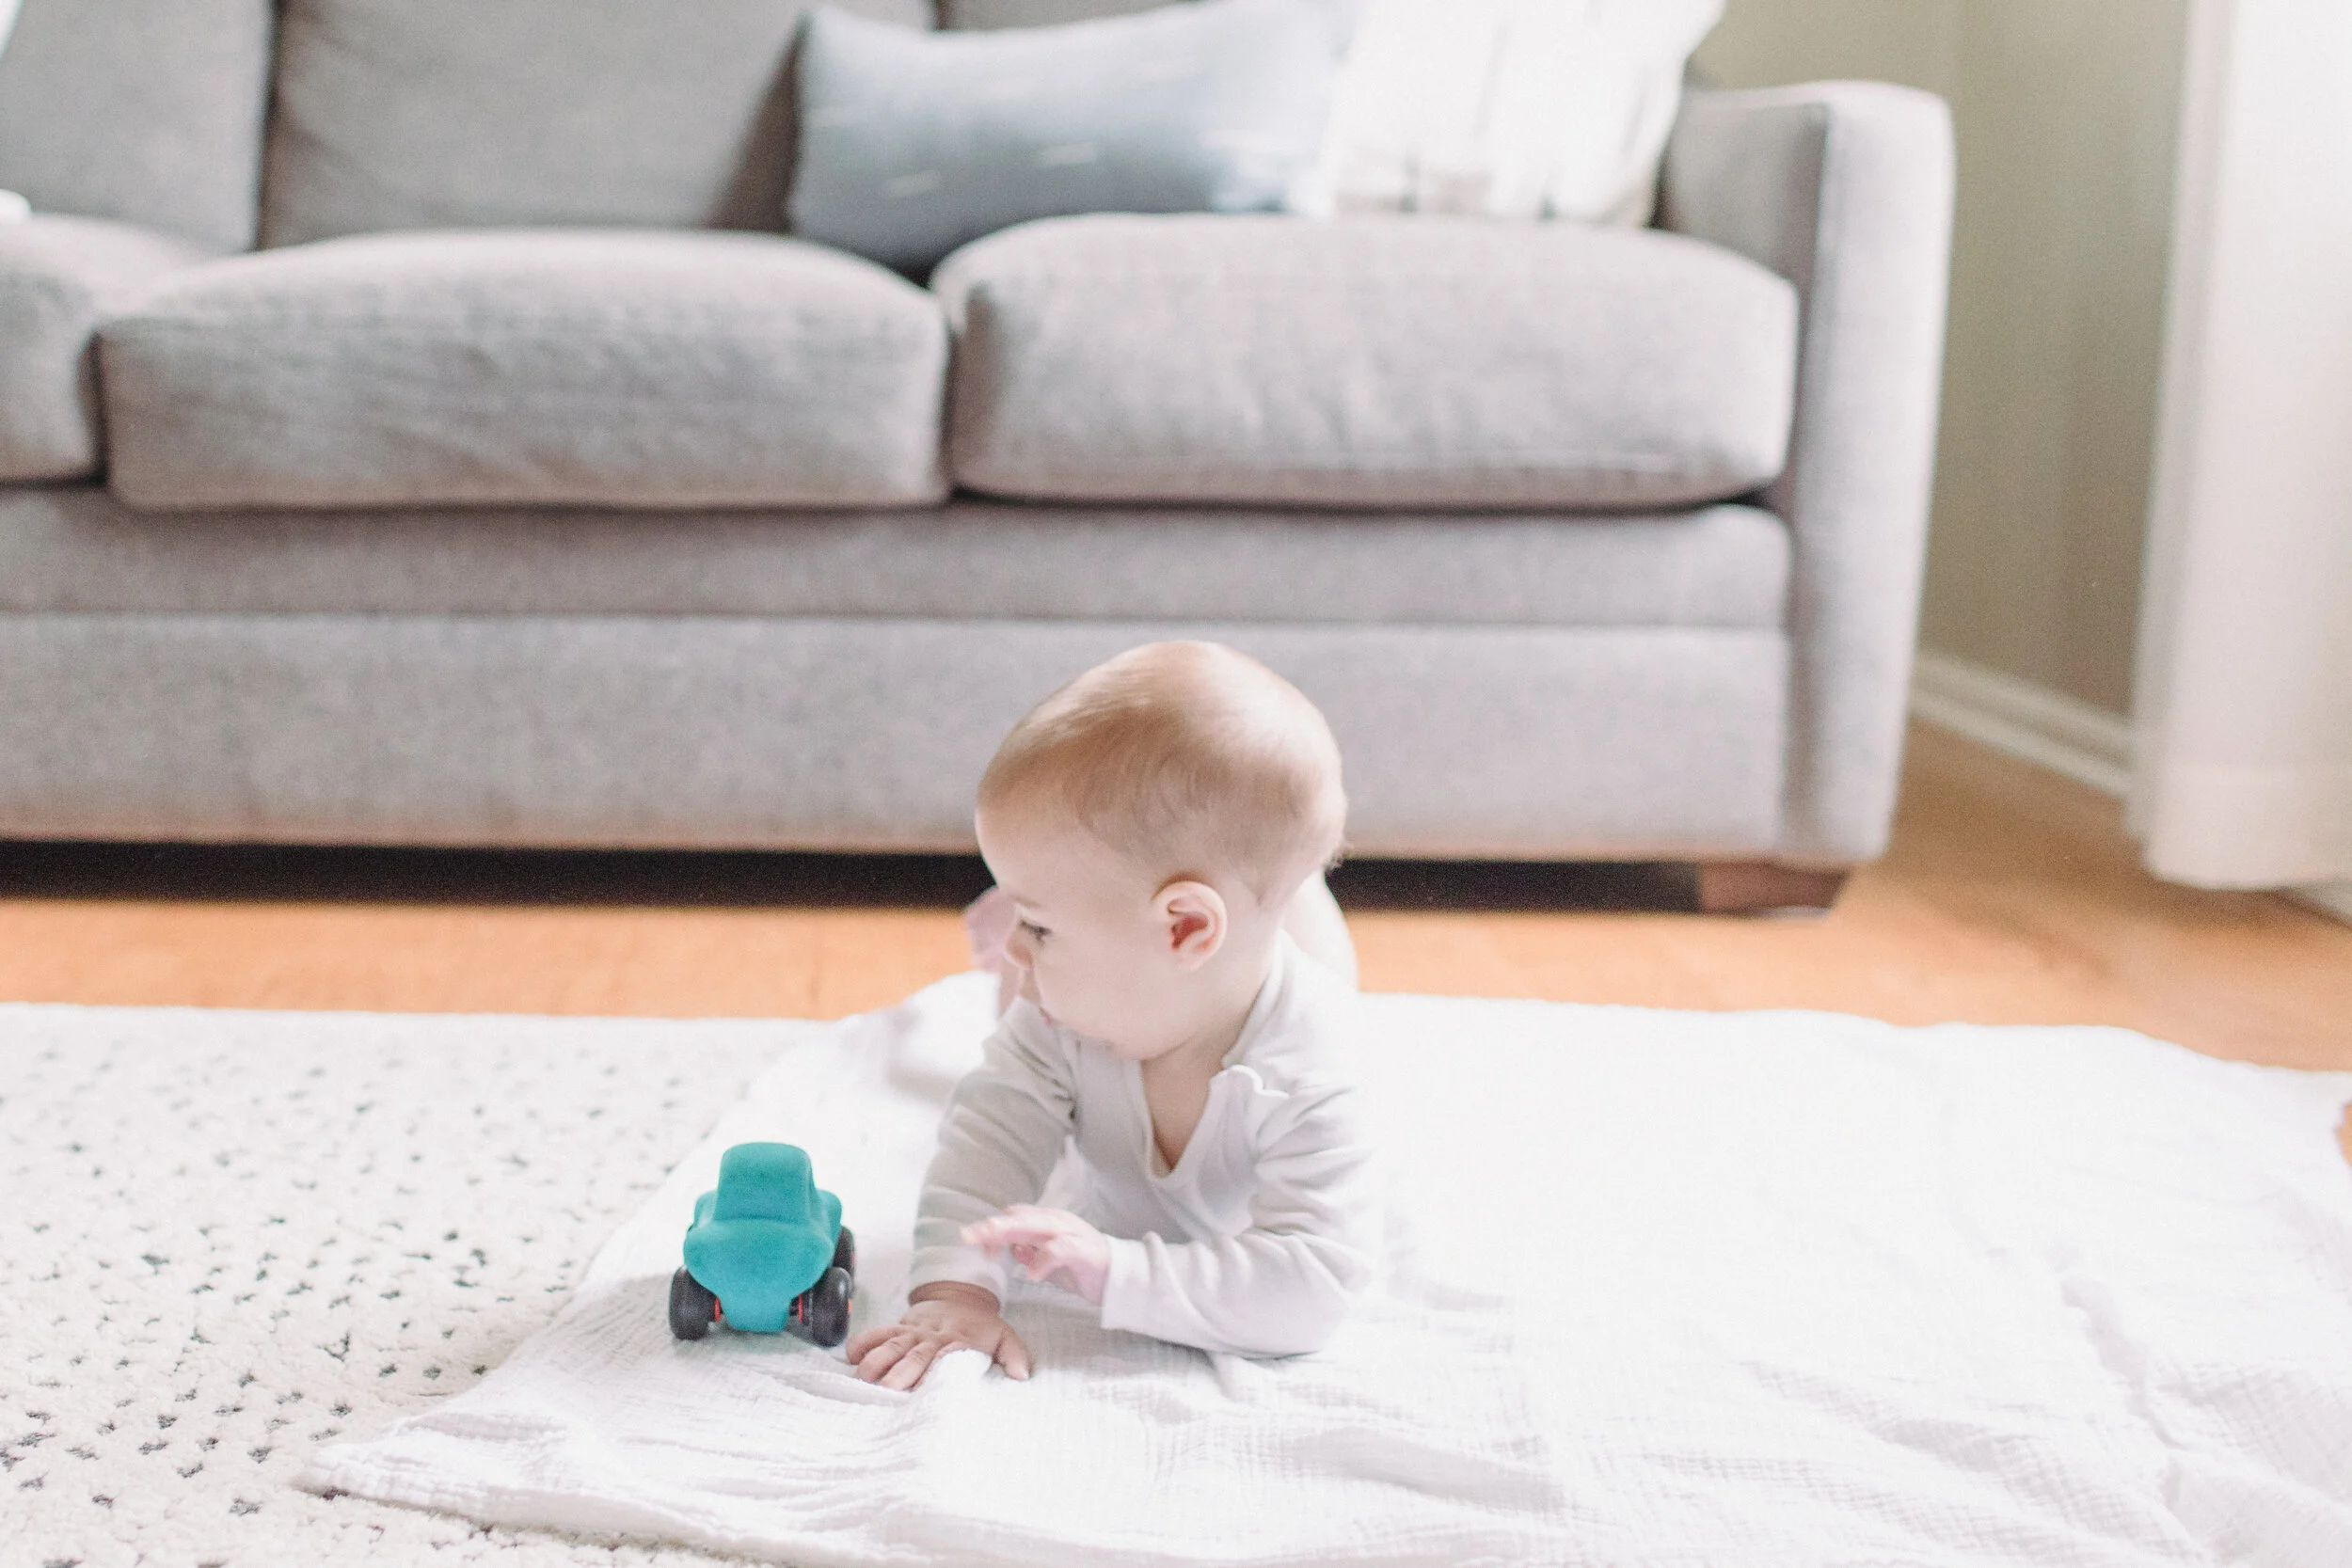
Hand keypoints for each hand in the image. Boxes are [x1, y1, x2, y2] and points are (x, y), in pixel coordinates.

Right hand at [845, 1282, 1030, 1388]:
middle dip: (901, 1373)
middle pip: (915, 1355)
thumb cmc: (981, 1326)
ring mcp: (914, 1331)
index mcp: (959, 1343)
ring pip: (892, 1344)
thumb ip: (1014, 1355)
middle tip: (887, 1391)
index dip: (937, 1370)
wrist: (962, 1296)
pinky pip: (879, 1332)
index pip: (947, 1357)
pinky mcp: (900, 1326)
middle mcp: (933, 1338)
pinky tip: (850, 1356)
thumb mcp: (1005, 1337)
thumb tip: (1022, 1376)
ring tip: (862, 1379)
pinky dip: (864, 1342)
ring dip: (877, 1361)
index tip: (926, 1387)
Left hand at [962, 1205, 1111, 1304]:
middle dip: (992, 1226)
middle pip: (1019, 1217)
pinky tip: (1032, 1275)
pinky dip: (1044, 1260)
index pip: (1013, 1217)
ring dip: (1011, 1233)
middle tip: (968, 1236)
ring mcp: (1072, 1233)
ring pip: (1037, 1225)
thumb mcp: (1049, 1262)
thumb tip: (1010, 1249)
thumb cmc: (1081, 1269)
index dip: (992, 1229)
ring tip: (991, 1246)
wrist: (1119, 1278)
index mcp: (1047, 1222)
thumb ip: (1029, 1253)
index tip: (976, 1246)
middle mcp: (1058, 1222)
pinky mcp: (1085, 1251)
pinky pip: (1061, 1249)